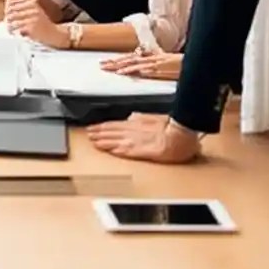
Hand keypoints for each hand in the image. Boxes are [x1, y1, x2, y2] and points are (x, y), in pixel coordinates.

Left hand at [4, 0, 68, 47]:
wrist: (58, 34)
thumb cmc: (46, 24)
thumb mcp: (37, 11)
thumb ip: (24, 7)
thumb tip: (7, 4)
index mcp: (33, 3)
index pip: (12, 4)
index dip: (7, 10)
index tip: (7, 15)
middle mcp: (33, 9)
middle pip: (10, 12)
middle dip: (7, 19)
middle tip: (8, 24)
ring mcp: (32, 18)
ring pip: (12, 21)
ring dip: (10, 27)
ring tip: (11, 30)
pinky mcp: (31, 28)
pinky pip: (17, 29)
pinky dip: (14, 32)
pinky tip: (16, 34)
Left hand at [87, 113, 202, 163]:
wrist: (181, 136)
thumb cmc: (172, 128)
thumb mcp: (155, 118)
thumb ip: (142, 118)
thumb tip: (132, 117)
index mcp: (136, 123)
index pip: (114, 124)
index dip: (102, 126)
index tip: (93, 127)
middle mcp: (132, 131)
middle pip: (110, 131)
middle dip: (98, 133)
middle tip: (88, 134)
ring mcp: (134, 141)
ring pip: (112, 140)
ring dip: (101, 140)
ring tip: (92, 141)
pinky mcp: (138, 151)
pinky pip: (121, 150)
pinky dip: (111, 149)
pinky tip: (104, 150)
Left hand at [101, 52, 182, 80]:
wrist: (196, 63)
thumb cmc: (184, 66)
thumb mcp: (168, 65)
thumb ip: (155, 68)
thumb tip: (145, 72)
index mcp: (153, 58)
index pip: (133, 58)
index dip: (120, 60)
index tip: (108, 63)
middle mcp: (152, 58)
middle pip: (129, 59)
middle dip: (114, 62)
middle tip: (102, 65)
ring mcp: (154, 62)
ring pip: (132, 62)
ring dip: (119, 65)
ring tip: (108, 68)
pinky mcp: (158, 68)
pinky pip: (142, 69)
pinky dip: (131, 70)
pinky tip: (122, 72)